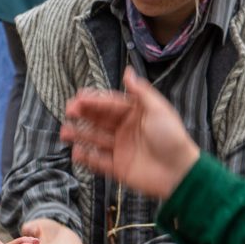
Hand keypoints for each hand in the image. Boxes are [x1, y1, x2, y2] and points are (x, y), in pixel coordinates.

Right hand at [61, 71, 200, 200]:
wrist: (179, 172)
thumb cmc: (172, 138)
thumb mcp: (158, 109)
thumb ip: (141, 92)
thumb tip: (127, 71)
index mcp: (135, 114)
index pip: (110, 104)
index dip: (94, 100)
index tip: (78, 98)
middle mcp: (126, 130)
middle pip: (100, 120)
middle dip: (83, 114)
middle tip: (69, 111)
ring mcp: (121, 149)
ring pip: (95, 139)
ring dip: (80, 135)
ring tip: (64, 132)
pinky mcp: (119, 168)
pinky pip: (99, 161)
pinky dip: (87, 158)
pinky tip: (76, 152)